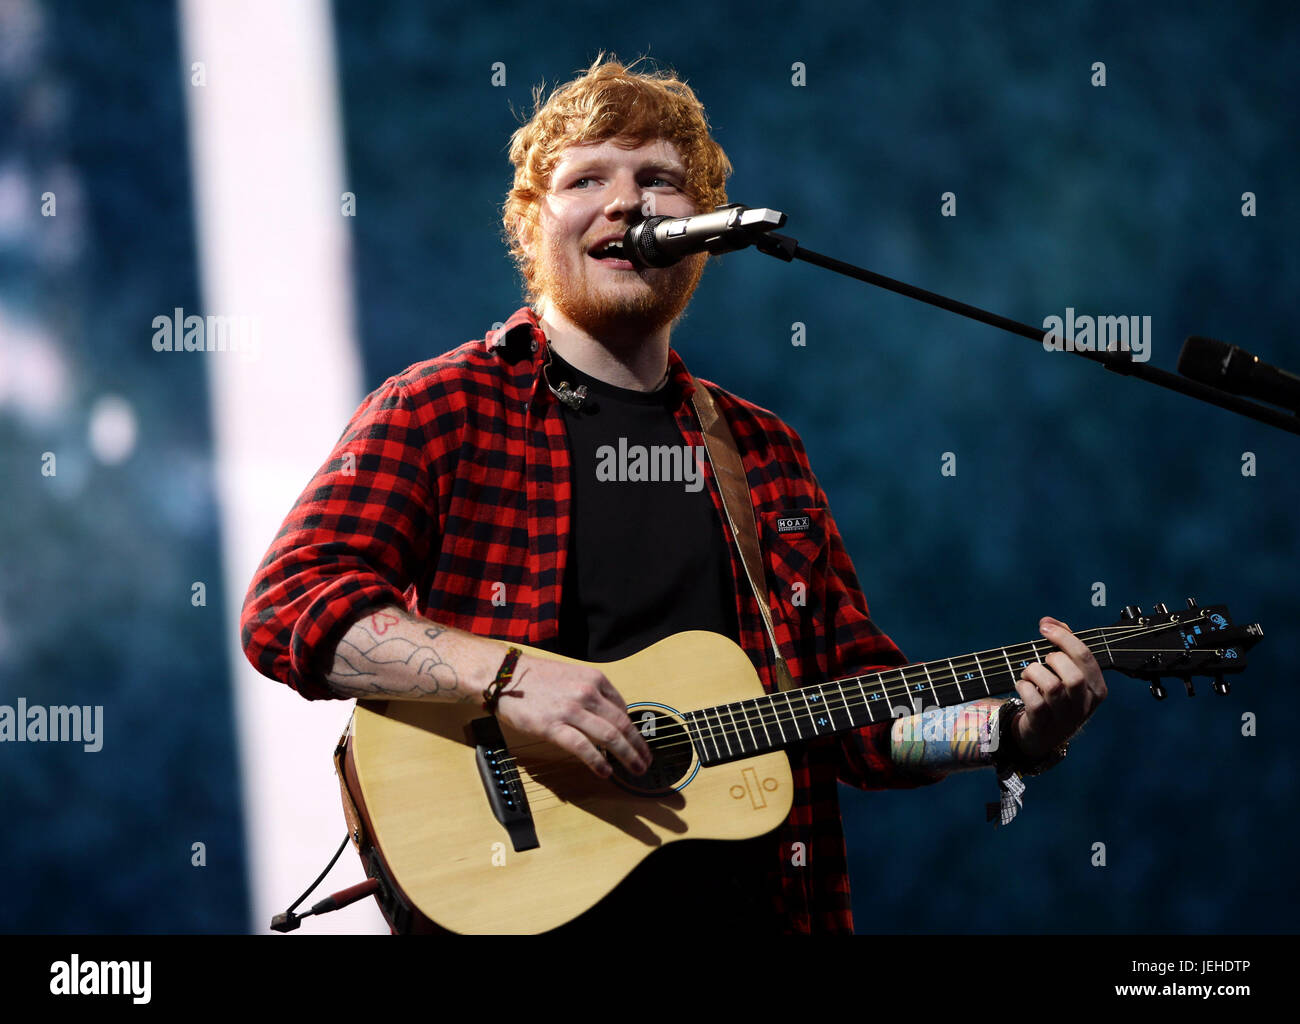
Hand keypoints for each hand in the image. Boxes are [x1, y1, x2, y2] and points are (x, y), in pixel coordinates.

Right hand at [492, 653, 652, 778]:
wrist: (504, 675)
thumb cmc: (536, 677)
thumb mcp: (572, 675)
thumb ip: (591, 693)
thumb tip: (608, 716)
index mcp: (594, 679)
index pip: (623, 708)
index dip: (633, 729)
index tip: (637, 743)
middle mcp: (587, 693)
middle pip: (622, 724)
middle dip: (638, 746)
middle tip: (646, 760)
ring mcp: (571, 710)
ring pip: (610, 737)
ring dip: (627, 756)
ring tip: (635, 769)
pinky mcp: (553, 726)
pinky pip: (583, 747)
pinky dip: (598, 761)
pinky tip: (605, 771)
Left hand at [1012, 616, 1107, 760]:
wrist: (1043, 736)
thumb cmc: (1056, 697)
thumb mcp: (1068, 673)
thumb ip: (1063, 644)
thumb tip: (1048, 621)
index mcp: (1096, 688)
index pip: (1086, 657)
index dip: (1063, 637)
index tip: (1045, 627)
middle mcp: (1084, 704)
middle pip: (1072, 674)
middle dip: (1052, 660)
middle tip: (1043, 661)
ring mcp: (1065, 716)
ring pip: (1052, 687)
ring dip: (1034, 672)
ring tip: (1029, 674)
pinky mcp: (1043, 724)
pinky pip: (1033, 701)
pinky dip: (1023, 687)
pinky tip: (1023, 686)